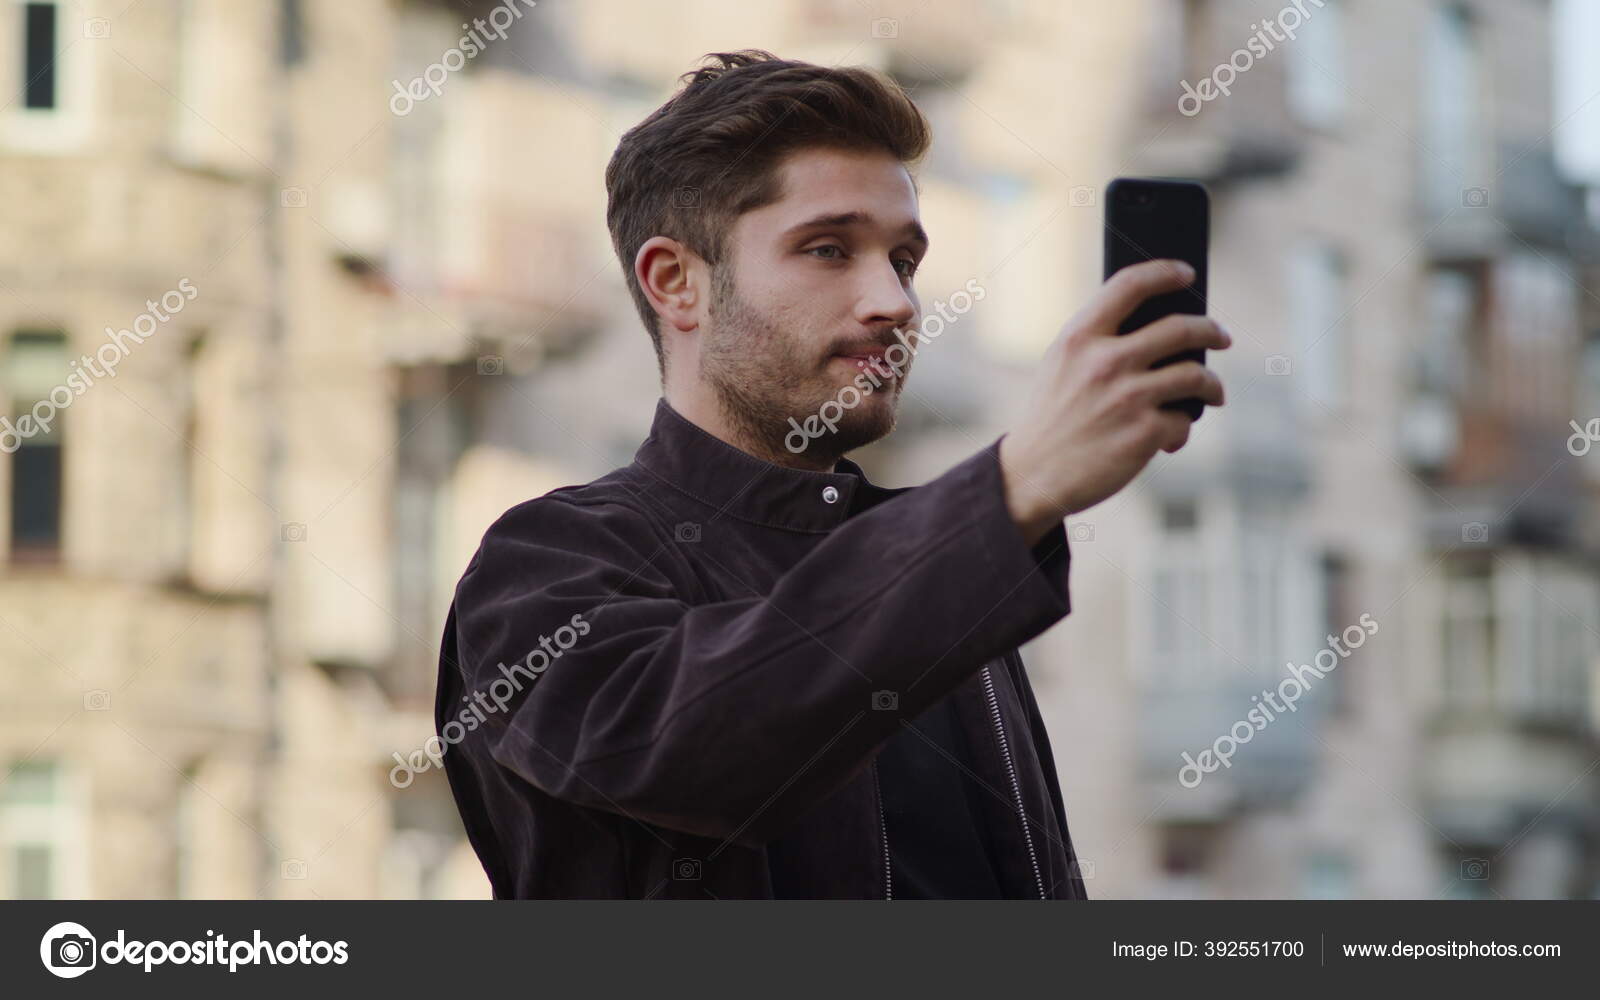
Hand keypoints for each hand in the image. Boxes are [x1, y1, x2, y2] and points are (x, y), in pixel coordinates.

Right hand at [999, 259, 1230, 544]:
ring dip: (1212, 386)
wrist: (1032, 476)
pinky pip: (1183, 421)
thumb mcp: (1060, 367)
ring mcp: (1127, 397)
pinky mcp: (1144, 433)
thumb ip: (1098, 341)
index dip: (1164, 272)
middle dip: (1211, 330)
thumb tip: (1161, 328)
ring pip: (1195, 375)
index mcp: (1079, 338)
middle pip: (1181, 328)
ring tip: (1213, 393)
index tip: (1185, 274)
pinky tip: (1172, 438)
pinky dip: (1181, 429)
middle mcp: (1105, 361)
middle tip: (1221, 337)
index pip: (1129, 285)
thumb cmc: (1051, 419)